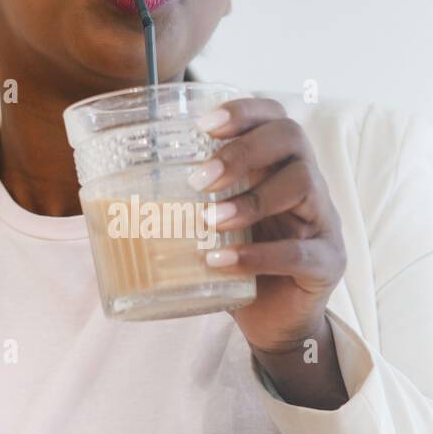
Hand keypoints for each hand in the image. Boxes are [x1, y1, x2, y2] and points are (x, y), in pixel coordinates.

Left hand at [190, 97, 346, 355]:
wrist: (274, 322)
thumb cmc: (238, 263)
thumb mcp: (213, 225)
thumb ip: (185, 205)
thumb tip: (105, 196)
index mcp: (280, 165)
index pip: (274, 116)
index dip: (242, 111)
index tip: (203, 125)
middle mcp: (309, 183)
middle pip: (290, 138)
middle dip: (241, 151)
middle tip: (200, 178)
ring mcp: (323, 221)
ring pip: (301, 183)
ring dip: (249, 199)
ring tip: (210, 221)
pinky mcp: (327, 262)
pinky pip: (299, 251)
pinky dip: (256, 255)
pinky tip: (221, 260)